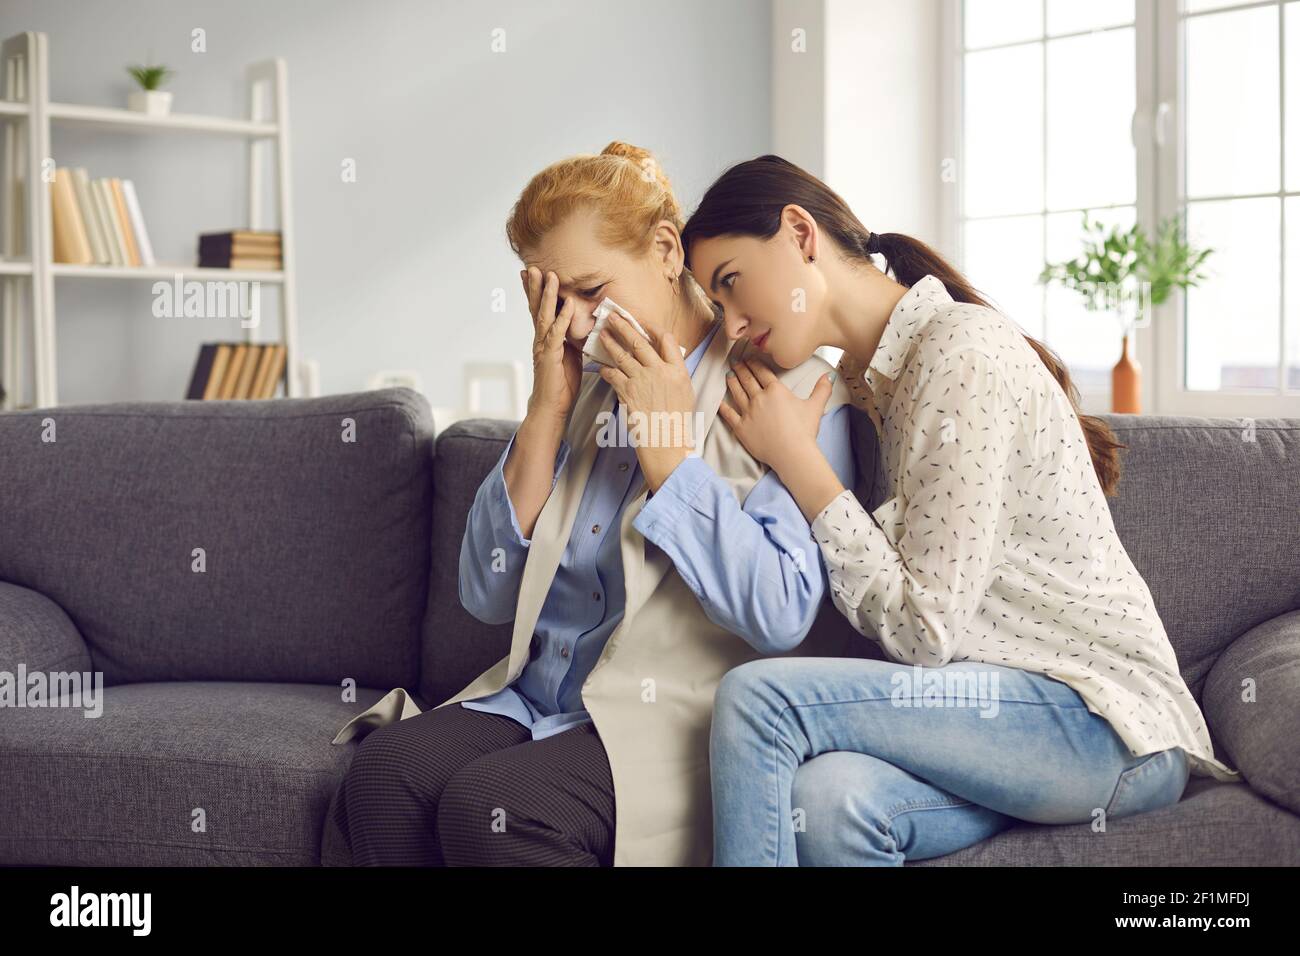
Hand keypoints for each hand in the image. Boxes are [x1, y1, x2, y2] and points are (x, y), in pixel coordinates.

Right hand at [522, 267, 582, 425]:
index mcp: (545, 338)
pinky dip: (562, 319)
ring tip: (549, 277)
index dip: (535, 292)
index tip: (532, 273)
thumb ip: (570, 339)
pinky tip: (567, 305)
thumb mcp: (569, 355)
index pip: (539, 310)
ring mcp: (543, 347)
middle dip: (535, 287)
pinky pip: (556, 335)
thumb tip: (578, 326)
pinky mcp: (550, 357)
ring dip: (547, 296)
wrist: (552, 407)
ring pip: (544, 316)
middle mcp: (540, 339)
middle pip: (536, 308)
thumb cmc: (561, 383)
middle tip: (533, 267)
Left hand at [597, 312, 695, 490]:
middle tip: (612, 316)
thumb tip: (663, 359)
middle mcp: (659, 372)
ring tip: (602, 334)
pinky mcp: (627, 393)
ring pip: (622, 355)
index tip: (643, 323)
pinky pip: (613, 375)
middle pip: (639, 341)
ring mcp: (642, 381)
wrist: (665, 441)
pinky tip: (602, 367)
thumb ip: (675, 372)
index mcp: (677, 370)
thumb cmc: (676, 420)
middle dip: (624, 326)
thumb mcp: (685, 392)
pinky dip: (606, 370)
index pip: (666, 339)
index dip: (652, 328)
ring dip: (610, 343)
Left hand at [717, 359, 831, 475]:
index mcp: (776, 391)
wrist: (792, 454)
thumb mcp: (815, 407)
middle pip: (748, 380)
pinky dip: (723, 407)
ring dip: (732, 382)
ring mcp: (748, 413)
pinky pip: (729, 415)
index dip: (754, 364)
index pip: (762, 372)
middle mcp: (759, 398)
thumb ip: (822, 389)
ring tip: (728, 375)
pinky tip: (719, 401)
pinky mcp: (741, 428)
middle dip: (741, 369)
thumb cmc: (804, 431)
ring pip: (737, 393)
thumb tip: (829, 375)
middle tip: (736, 362)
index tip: (749, 358)